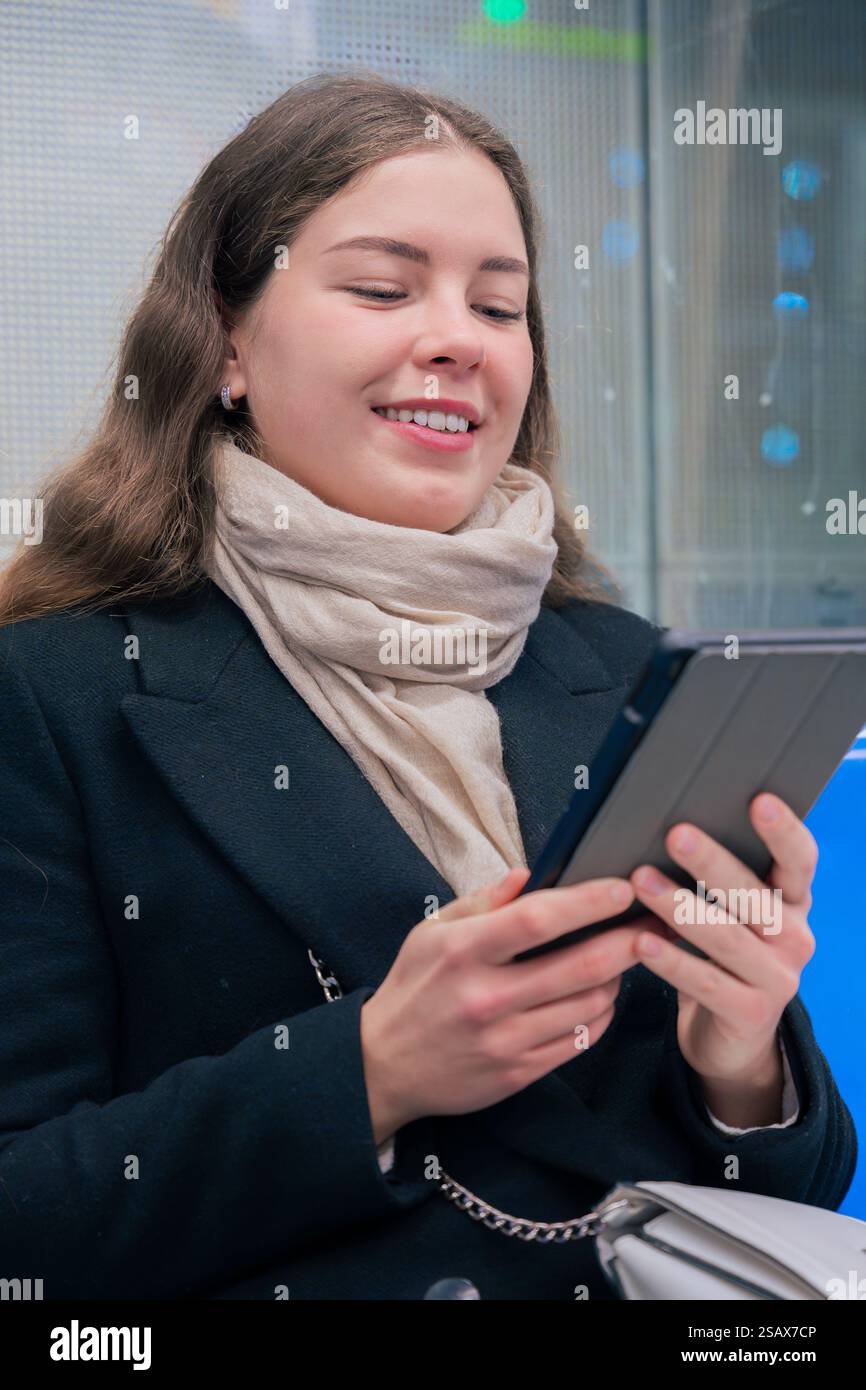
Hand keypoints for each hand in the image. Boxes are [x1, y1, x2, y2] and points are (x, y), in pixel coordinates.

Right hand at [360, 866, 646, 1141]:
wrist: (383, 1065)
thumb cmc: (413, 989)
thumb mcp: (432, 932)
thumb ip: (483, 902)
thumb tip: (528, 873)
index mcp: (464, 951)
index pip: (539, 920)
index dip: (588, 902)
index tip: (623, 888)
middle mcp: (487, 997)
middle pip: (580, 965)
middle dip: (629, 940)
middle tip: (656, 922)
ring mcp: (505, 1040)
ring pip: (590, 1004)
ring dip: (619, 977)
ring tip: (626, 956)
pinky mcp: (518, 1072)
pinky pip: (580, 1040)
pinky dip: (601, 1013)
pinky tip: (602, 995)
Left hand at [627, 792, 816, 1091]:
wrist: (733, 1040)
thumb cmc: (725, 960)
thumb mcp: (734, 918)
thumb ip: (722, 881)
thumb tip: (672, 826)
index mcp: (793, 904)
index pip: (800, 861)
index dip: (784, 831)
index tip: (759, 800)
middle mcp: (795, 938)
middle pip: (755, 895)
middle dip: (713, 862)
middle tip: (675, 834)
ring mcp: (779, 979)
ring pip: (727, 937)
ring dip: (680, 907)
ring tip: (641, 880)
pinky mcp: (752, 1014)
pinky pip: (706, 983)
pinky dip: (672, 961)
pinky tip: (641, 941)